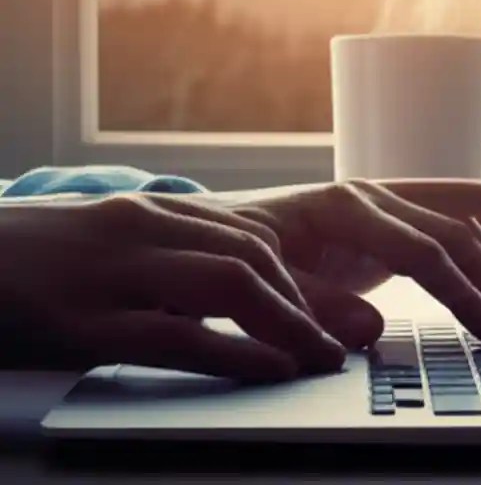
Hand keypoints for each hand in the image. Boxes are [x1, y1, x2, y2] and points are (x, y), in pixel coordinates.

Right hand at [0, 194, 345, 379]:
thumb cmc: (20, 265)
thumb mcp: (102, 252)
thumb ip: (164, 262)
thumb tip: (231, 298)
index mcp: (147, 212)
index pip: (251, 235)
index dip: (302, 278)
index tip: (332, 313)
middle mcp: (137, 229)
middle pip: (255, 254)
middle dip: (311, 301)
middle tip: (346, 341)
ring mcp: (108, 273)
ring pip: (228, 284)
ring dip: (290, 324)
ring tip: (322, 360)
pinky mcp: (79, 322)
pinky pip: (175, 334)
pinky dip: (234, 352)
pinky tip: (272, 369)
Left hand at [202, 179, 480, 348]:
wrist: (204, 237)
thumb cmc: (224, 263)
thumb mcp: (253, 290)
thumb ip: (308, 306)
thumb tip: (370, 330)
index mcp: (342, 208)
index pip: (425, 250)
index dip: (466, 294)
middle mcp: (373, 196)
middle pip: (458, 236)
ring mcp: (386, 201)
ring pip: (466, 224)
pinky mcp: (391, 216)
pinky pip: (457, 212)